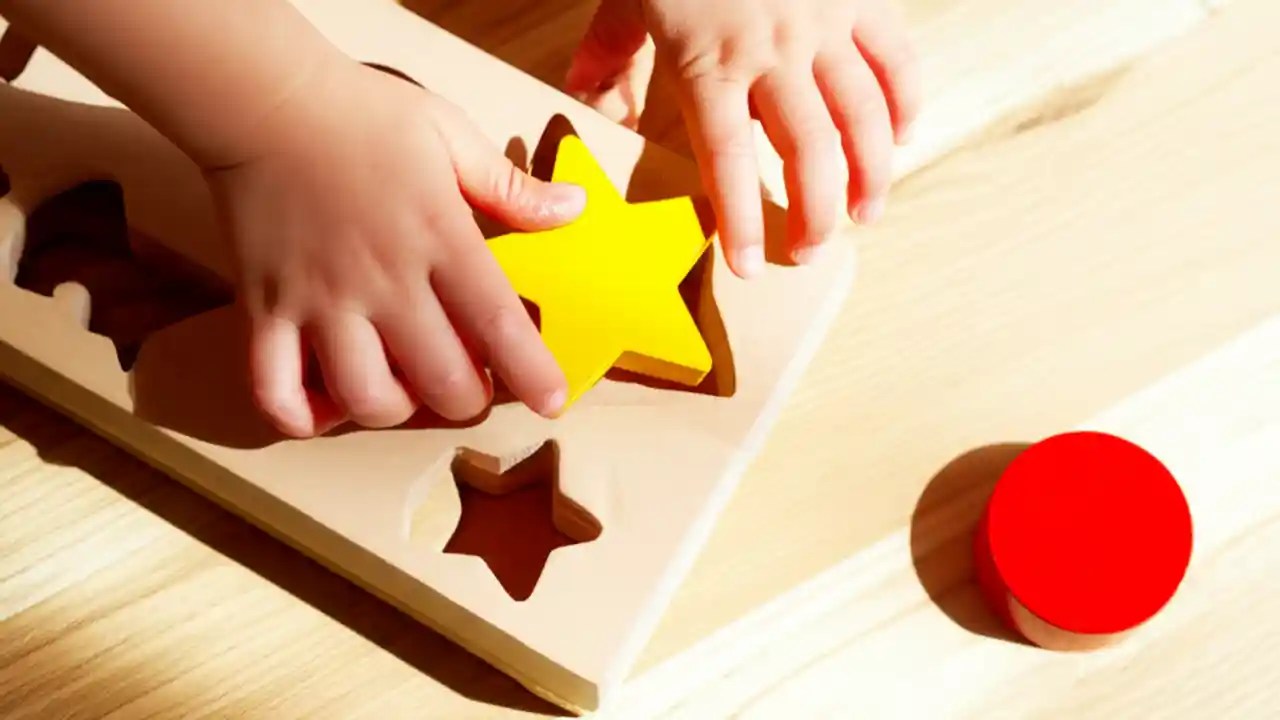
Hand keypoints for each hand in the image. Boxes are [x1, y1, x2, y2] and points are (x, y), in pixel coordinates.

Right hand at [205, 59, 584, 436]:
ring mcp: (320, 300)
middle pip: (441, 381)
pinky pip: (275, 389)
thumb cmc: (363, 115)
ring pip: (366, 398)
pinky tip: (327, 403)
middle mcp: (382, 279)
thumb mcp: (450, 135)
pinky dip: (301, 416)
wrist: (261, 100)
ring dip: (396, 410)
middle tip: (470, 381)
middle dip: (469, 398)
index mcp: (438, 236)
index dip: (532, 373)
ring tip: (403, 386)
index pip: (497, 322)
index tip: (552, 401)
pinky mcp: (264, 309)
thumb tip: (574, 210)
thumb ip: (511, 186)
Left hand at [566, 0, 920, 274]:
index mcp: (710, 63)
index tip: (752, 268)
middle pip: (808, 151)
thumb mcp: (626, 0)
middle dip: (815, 213)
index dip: (742, 220)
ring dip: (871, 174)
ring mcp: (823, 27)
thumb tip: (583, 100)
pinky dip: (905, 102)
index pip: (728, 159)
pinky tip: (901, 140)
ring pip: (862, 116)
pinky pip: (895, 59)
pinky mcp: (858, 1)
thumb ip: (606, 55)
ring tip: (866, 216)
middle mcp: (772, 53)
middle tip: (810, 251)